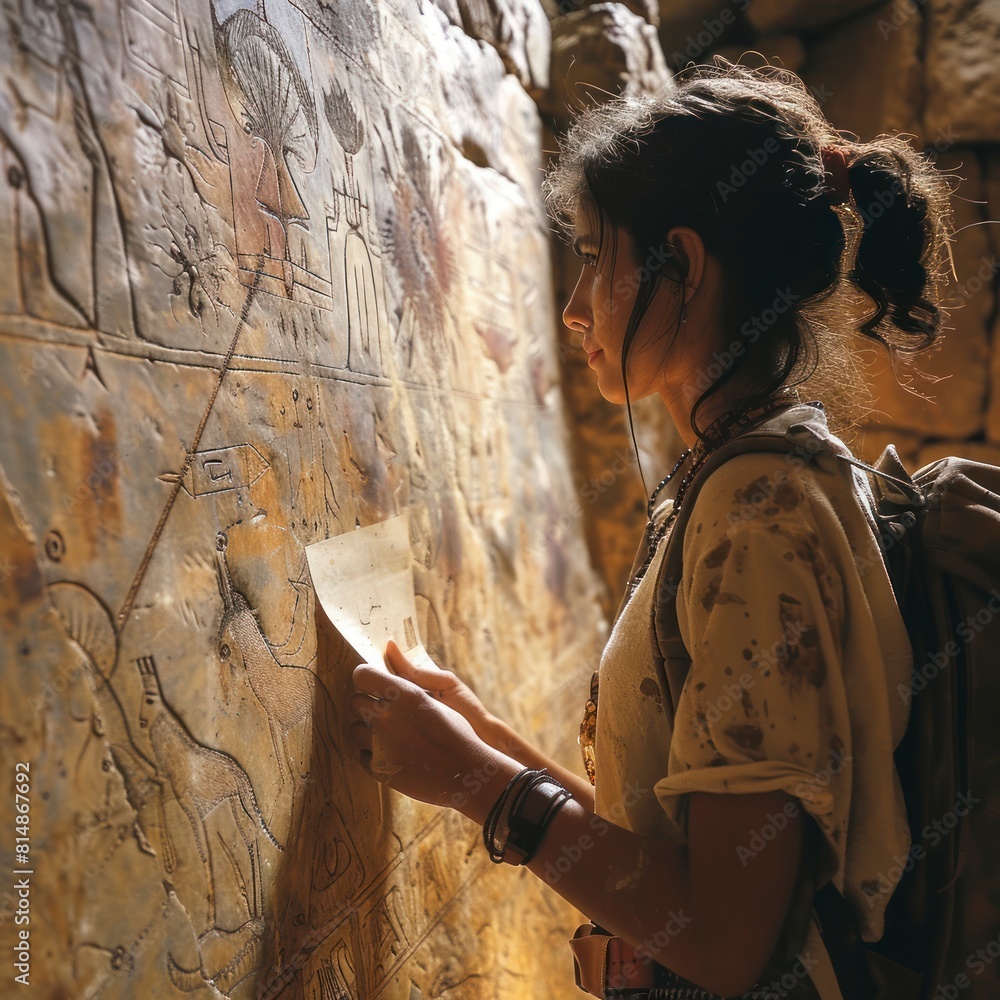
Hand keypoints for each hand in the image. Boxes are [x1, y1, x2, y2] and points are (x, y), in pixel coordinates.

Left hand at [347, 644, 519, 814]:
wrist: (468, 772)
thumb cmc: (459, 728)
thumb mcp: (441, 692)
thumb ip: (409, 671)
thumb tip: (389, 646)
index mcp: (401, 695)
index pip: (363, 676)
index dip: (366, 677)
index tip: (373, 682)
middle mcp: (386, 718)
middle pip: (355, 702)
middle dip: (367, 703)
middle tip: (385, 710)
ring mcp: (381, 745)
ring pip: (354, 730)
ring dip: (367, 729)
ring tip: (389, 732)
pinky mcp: (380, 770)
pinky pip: (362, 755)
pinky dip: (374, 753)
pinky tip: (392, 751)